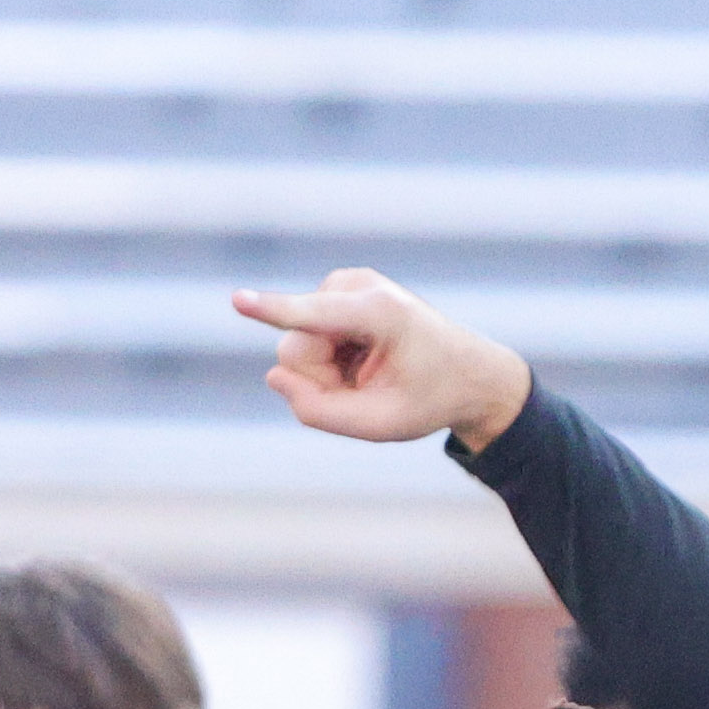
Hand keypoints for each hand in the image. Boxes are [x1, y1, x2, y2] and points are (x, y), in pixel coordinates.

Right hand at [234, 267, 532, 451]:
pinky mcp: (335, 291)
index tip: (237, 300)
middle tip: (370, 387)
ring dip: (328, 373)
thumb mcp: (381, 423)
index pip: (314, 315)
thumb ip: (321, 412)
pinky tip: (366, 359)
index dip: (272, 310)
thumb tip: (274, 377)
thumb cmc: (430, 398)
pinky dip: (331, 361)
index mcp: (380, 313)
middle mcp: (359, 287)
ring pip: (297, 347)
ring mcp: (344, 284)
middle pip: (296, 351)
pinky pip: (306, 339)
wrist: (471, 374)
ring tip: (373, 372)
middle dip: (322, 381)